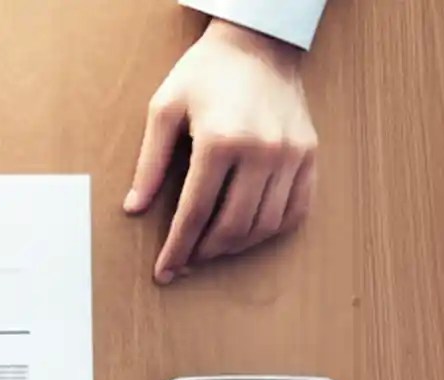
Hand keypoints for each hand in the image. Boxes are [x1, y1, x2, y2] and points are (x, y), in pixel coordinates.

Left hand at [125, 19, 318, 283]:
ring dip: (235, 247)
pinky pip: (295, 211)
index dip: (177, 247)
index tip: (164, 271)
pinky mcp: (309, 155)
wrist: (258, 45)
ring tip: (210, 250)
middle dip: (204, 253)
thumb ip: (150, 163)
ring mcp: (291, 155)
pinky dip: (269, 231)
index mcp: (221, 140)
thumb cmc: (205, 74)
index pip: (195, 212)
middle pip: (232, 226)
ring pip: (264, 225)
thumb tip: (134, 209)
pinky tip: (246, 235)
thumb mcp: (164, 110)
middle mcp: (262, 151)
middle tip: (184, 262)